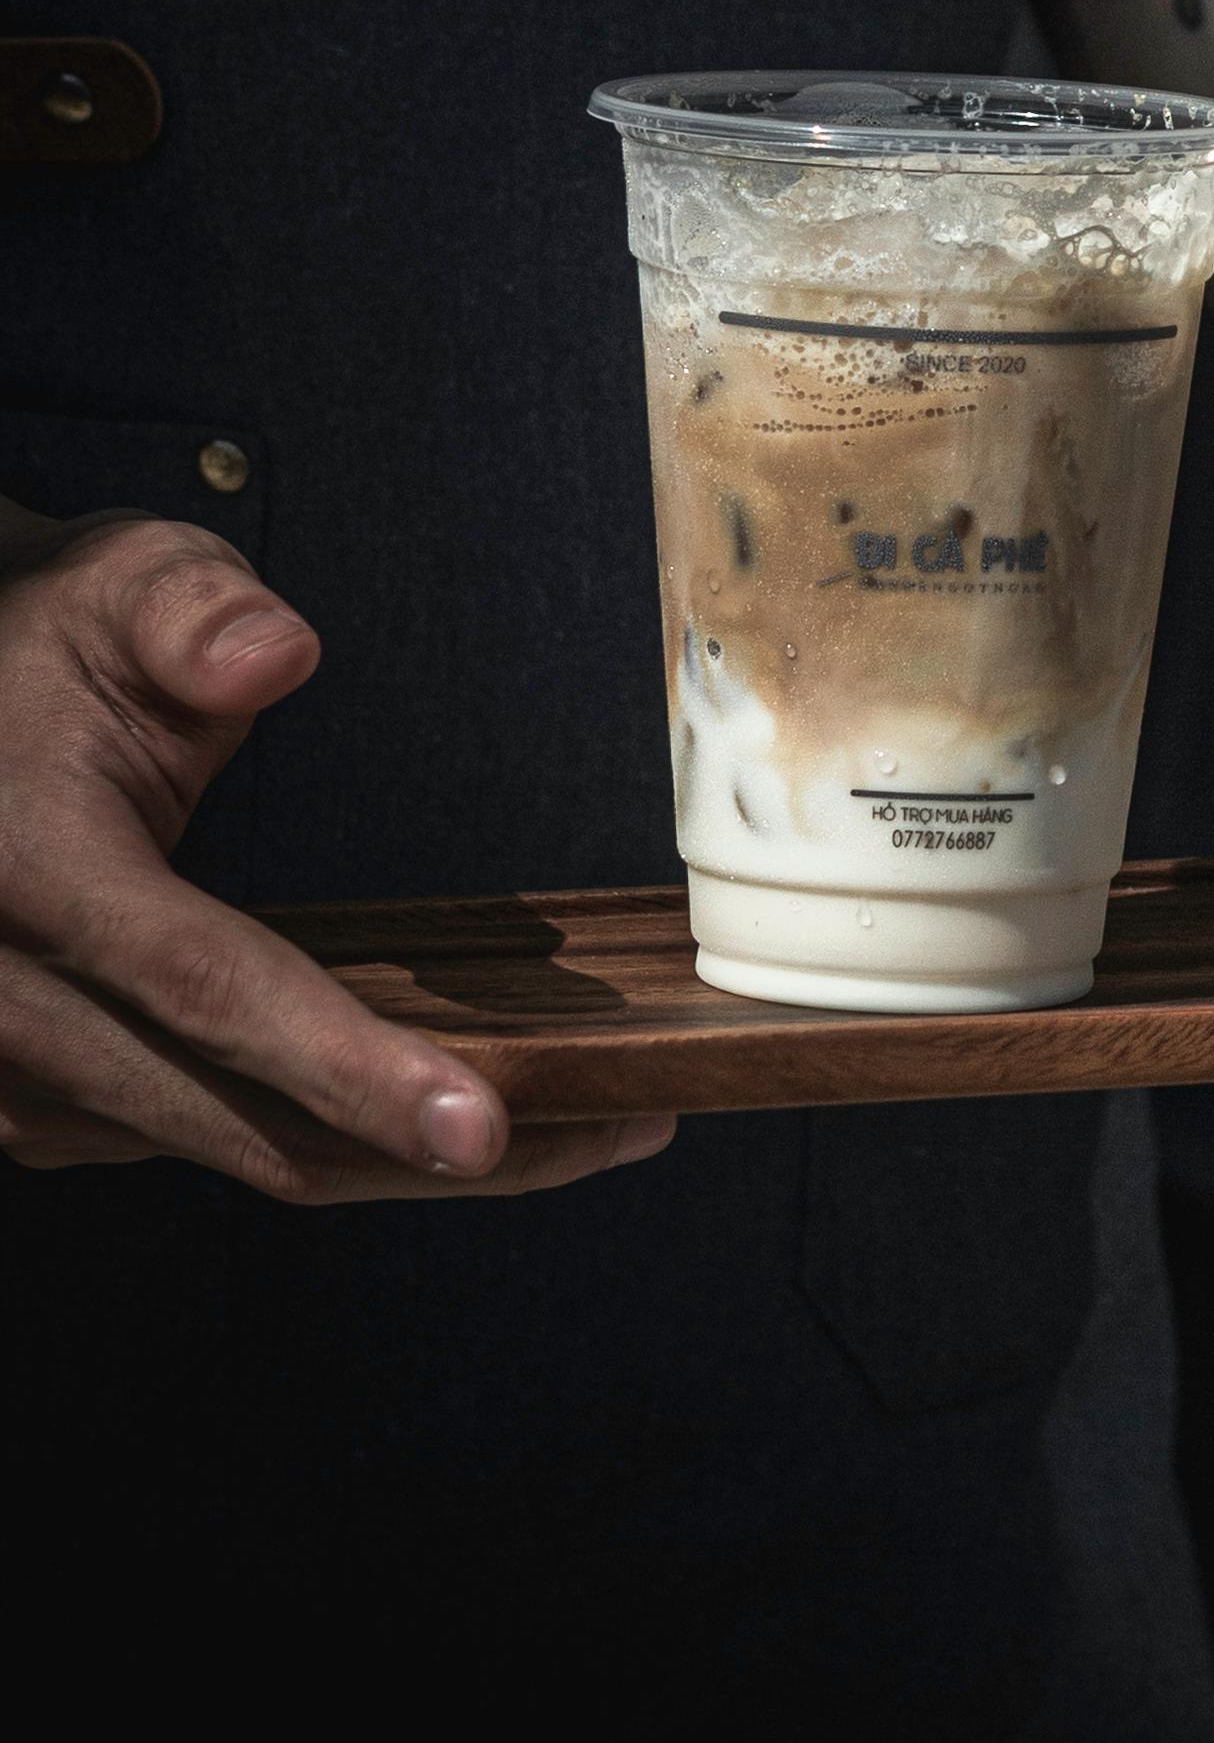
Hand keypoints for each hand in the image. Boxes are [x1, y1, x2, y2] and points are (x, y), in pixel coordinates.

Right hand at [0, 508, 672, 1203]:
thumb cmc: (43, 647)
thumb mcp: (111, 584)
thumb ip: (186, 610)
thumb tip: (271, 652)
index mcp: (32, 875)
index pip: (211, 990)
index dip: (351, 1068)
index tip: (480, 1125)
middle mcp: (11, 1006)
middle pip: (254, 1123)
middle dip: (442, 1149)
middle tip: (623, 1124)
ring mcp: (18, 1076)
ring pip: (246, 1158)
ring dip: (405, 1159)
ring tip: (580, 1128)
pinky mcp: (47, 1106)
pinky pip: (216, 1148)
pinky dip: (337, 1144)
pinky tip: (444, 1122)